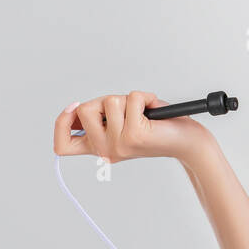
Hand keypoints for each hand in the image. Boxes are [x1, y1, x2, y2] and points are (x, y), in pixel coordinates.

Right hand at [53, 91, 210, 164]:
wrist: (187, 142)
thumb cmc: (158, 128)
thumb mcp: (122, 123)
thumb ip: (101, 117)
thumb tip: (78, 106)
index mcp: (99, 148)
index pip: (62, 145)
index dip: (61, 123)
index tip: (73, 107)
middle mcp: (106, 150)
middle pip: (85, 110)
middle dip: (106, 100)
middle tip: (128, 111)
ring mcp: (119, 143)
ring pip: (109, 101)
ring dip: (129, 99)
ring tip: (143, 113)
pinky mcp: (134, 135)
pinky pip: (131, 98)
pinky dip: (145, 97)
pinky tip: (154, 111)